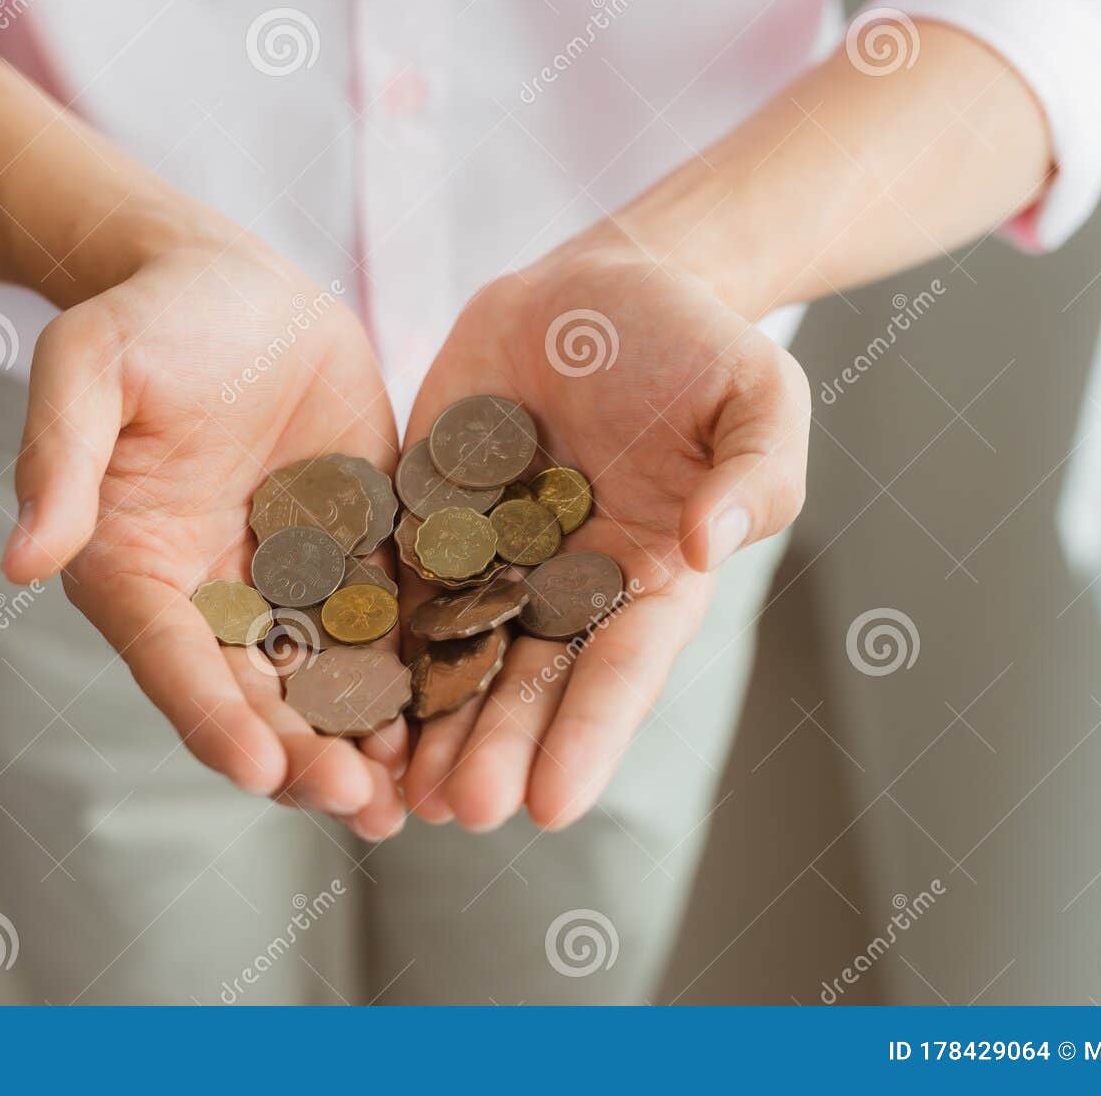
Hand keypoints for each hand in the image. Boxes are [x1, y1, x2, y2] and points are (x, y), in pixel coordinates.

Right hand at [1, 239, 406, 840]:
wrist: (233, 285)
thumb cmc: (149, 320)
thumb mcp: (88, 367)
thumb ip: (59, 458)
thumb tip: (21, 563)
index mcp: (138, 568)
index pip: (173, 659)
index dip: (213, 718)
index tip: (260, 771)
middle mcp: (213, 594)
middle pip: (255, 694)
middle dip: (305, 755)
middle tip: (361, 805)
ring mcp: (290, 580)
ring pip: (327, 678)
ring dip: (366, 739)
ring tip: (413, 795)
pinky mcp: (357, 552)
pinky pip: (390, 620)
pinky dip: (419, 670)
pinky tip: (458, 712)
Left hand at [399, 240, 809, 831]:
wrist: (601, 289)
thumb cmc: (695, 346)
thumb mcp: (757, 397)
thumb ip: (754, 474)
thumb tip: (712, 545)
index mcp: (648, 578)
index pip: (619, 670)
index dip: (588, 737)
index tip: (553, 806)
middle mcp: (565, 586)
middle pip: (526, 681)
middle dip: (496, 748)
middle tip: (462, 811)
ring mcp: (490, 557)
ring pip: (455, 653)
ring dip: (430, 723)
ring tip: (401, 790)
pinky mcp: (426, 517)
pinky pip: (395, 582)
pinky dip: (373, 640)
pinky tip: (343, 694)